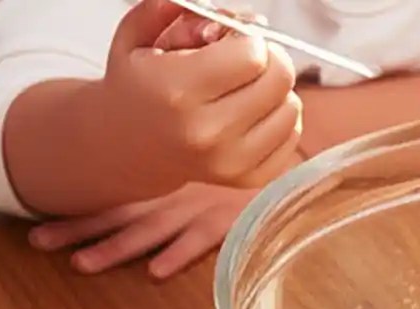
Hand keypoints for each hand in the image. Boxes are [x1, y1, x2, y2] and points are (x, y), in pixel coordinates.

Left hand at [28, 183, 255, 278]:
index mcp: (165, 186)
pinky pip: (200, 240)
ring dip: (117, 248)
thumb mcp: (200, 173)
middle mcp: (174, 197)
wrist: (287, 168)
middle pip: (119, 216)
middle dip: (78, 230)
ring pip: (150, 231)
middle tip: (38, 243)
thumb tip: (133, 208)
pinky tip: (155, 271)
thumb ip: (172, 185)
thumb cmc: (242, 176)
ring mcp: (200, 210)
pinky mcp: (230, 223)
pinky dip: (178, 255)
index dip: (75, 215)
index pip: (111, 201)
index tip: (33, 229)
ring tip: (82, 264)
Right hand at [97, 0, 302, 193]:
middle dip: (268, 59)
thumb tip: (246, 19)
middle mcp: (206, 132)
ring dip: (276, 90)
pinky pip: (292, 136)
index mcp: (176, 91)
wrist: (126, 144)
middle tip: (246, 61)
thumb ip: (180, 7)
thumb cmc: (139, 82)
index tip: (231, 42)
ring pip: (292, 108)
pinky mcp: (248, 179)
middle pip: (279, 79)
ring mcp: (229, 162)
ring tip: (245, 89)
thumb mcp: (139, 33)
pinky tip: (252, 114)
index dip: (248, 39)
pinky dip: (280, 118)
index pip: (253, 54)